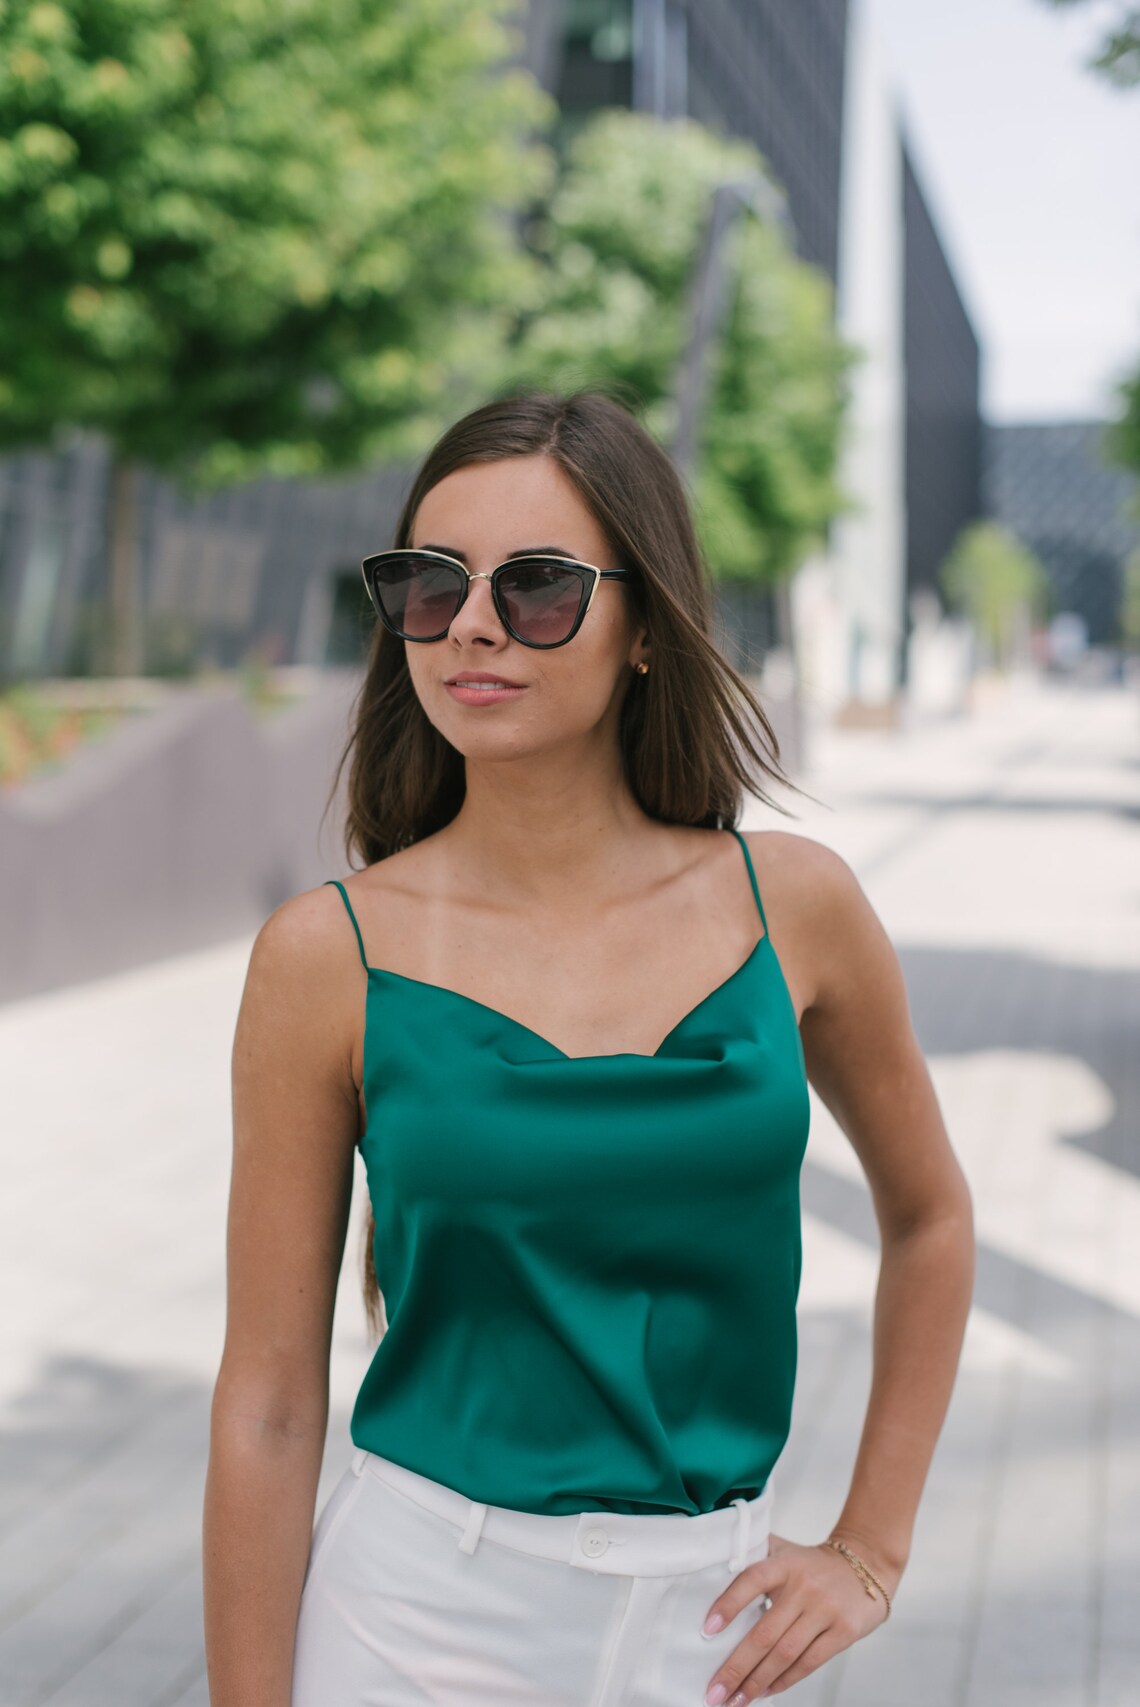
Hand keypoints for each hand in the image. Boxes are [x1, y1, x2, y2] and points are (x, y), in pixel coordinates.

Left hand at [700, 1531, 894, 1702]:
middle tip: (714, 1691)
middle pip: (764, 1633)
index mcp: (784, 1564)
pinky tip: (765, 1692)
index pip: (752, 1580)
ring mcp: (825, 1610)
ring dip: (757, 1682)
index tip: (707, 1630)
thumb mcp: (784, 1550)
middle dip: (736, 1666)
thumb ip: (753, 1554)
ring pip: (784, 1654)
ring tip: (736, 1700)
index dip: (728, 1604)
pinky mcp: (844, 1632)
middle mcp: (804, 1587)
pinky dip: (784, 1681)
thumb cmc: (812, 1564)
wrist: (866, 1565)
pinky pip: (809, 1663)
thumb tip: (712, 1564)